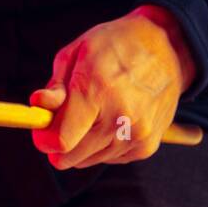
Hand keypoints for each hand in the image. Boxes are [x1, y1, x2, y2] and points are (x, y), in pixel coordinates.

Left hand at [31, 5, 196, 169]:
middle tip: (66, 121)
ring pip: (88, 160)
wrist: (168, 46)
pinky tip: (115, 119)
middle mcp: (119, 117)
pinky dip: (105, 144)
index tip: (43, 132)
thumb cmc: (115, 46)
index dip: (45, 141)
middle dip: (61, 144)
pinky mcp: (147, 145)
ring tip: (97, 113)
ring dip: (84, 144)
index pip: (61, 141)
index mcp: (96, 91)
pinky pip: (110, 158)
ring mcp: (136, 134)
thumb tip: (39, 106)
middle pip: (71, 158)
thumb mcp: (78, 52)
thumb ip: (55, 86)